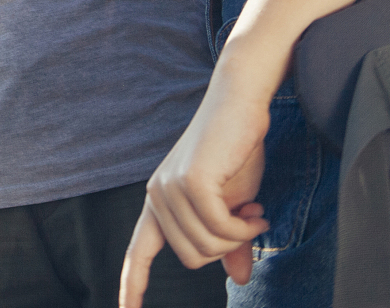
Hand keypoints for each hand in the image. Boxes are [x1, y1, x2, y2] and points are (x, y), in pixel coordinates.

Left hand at [119, 79, 271, 306]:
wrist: (240, 104)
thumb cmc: (236, 152)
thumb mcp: (235, 206)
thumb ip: (229, 241)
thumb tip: (239, 278)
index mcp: (159, 203)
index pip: (139, 252)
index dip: (133, 285)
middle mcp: (157, 196)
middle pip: (191, 258)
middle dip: (227, 248)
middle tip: (249, 220)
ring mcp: (169, 188)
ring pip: (207, 245)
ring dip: (240, 235)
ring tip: (253, 210)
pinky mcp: (190, 182)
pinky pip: (220, 228)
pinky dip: (244, 226)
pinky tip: (256, 207)